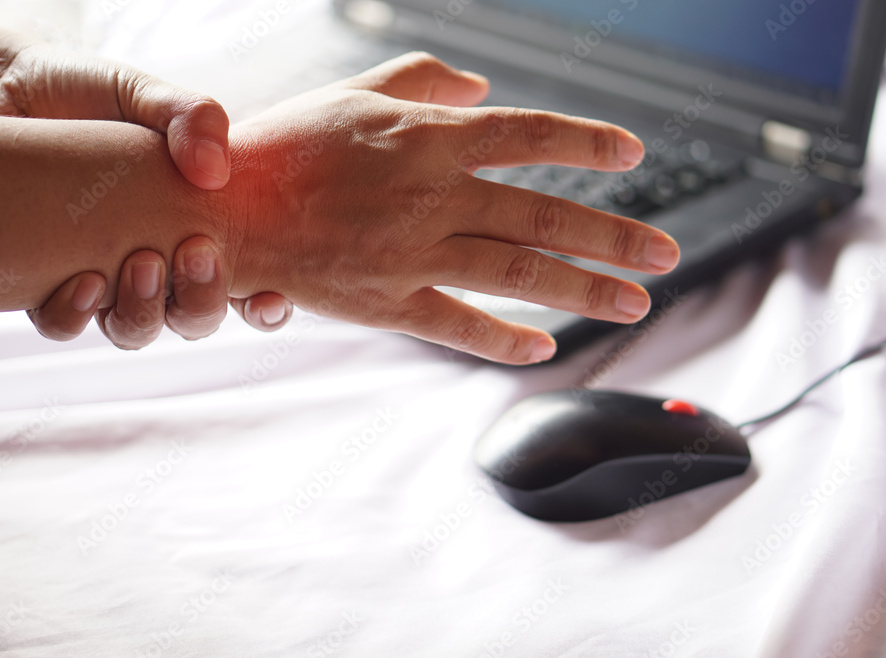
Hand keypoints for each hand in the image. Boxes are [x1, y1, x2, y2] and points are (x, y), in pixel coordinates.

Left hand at [0, 44, 292, 345]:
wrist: (3, 90)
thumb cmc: (86, 94)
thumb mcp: (144, 93)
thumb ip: (191, 116)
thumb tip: (214, 171)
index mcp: (195, 228)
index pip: (246, 288)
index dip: (264, 308)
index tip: (268, 296)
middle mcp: (156, 264)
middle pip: (195, 320)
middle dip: (204, 300)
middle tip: (195, 250)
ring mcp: (103, 279)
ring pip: (136, 331)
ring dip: (147, 311)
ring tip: (141, 260)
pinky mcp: (46, 280)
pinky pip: (65, 324)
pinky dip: (76, 313)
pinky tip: (81, 280)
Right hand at [217, 53, 679, 364]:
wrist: (220, 210)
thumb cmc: (286, 147)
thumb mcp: (356, 93)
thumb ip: (424, 81)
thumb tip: (482, 88)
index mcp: (426, 138)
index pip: (528, 135)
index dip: (586, 143)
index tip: (631, 155)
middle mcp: (430, 195)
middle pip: (544, 216)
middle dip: (614, 237)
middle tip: (665, 254)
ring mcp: (412, 253)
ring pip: (518, 275)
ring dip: (584, 291)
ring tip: (634, 304)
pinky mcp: (387, 302)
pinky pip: (459, 326)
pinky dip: (506, 339)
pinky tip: (544, 347)